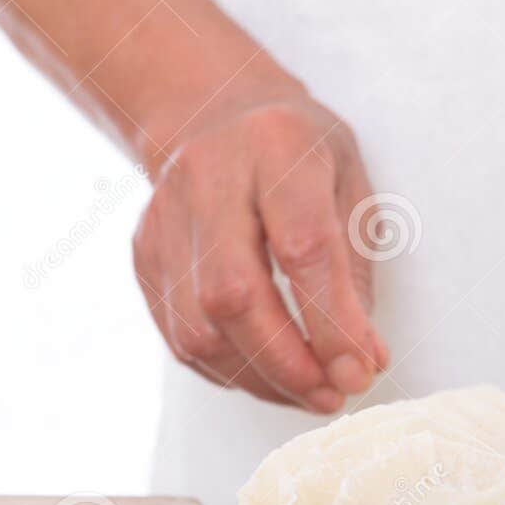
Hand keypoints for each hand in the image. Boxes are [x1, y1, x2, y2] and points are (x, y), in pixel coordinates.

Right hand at [133, 96, 387, 412]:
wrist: (214, 110)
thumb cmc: (298, 152)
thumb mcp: (349, 185)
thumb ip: (355, 273)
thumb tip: (361, 361)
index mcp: (276, 145)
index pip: (301, 248)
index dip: (331, 322)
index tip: (361, 371)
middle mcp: (207, 176)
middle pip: (234, 294)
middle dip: (287, 363)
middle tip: (331, 394)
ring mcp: (164, 218)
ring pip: (198, 327)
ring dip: (258, 377)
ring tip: (306, 390)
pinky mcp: (143, 253)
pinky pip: (179, 336)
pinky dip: (228, 370)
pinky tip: (265, 372)